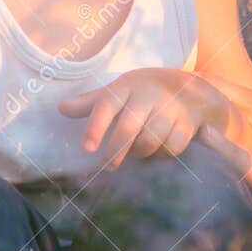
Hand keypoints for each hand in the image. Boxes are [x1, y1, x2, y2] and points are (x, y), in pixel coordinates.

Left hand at [59, 67, 228, 168]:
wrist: (191, 88)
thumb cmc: (145, 91)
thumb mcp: (119, 90)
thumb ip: (91, 102)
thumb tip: (60, 108)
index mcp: (127, 86)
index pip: (107, 105)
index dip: (95, 127)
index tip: (88, 149)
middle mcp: (149, 95)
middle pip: (128, 128)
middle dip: (115, 151)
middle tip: (109, 165)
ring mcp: (171, 108)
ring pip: (149, 141)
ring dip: (139, 152)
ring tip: (135, 150)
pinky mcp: (188, 122)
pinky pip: (171, 148)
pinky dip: (161, 154)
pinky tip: (157, 149)